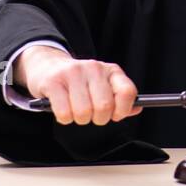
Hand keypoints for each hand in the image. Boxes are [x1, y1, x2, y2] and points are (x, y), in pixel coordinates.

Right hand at [13, 45, 141, 125]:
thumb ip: (119, 98)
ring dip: (79, 119)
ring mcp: (73, 73)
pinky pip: (64, 113)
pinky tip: (62, 109)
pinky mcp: (53, 81)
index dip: (122, 110)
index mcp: (110, 70)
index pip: (127, 92)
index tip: (114, 115)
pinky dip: (64, 118)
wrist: (48, 66)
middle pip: (104, 106)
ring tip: (75, 111)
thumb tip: (137, 109)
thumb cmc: (79, 82)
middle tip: (91, 115)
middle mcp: (94, 68)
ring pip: (83, 112)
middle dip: (98, 119)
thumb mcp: (103, 85)